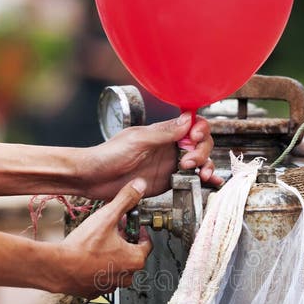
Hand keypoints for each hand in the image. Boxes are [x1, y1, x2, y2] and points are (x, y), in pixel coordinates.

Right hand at [52, 179, 151, 297]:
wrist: (58, 268)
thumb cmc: (82, 248)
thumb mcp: (106, 217)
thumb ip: (125, 200)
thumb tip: (139, 187)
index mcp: (135, 260)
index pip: (146, 243)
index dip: (138, 230)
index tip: (129, 224)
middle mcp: (126, 276)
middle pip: (132, 255)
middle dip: (124, 241)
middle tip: (112, 231)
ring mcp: (111, 286)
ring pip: (117, 267)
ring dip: (111, 255)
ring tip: (98, 243)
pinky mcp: (95, 291)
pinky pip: (102, 277)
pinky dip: (98, 268)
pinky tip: (88, 257)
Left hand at [78, 113, 223, 200]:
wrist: (92, 178)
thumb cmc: (107, 155)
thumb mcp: (137, 141)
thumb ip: (164, 133)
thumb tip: (188, 120)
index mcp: (163, 132)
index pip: (192, 125)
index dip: (199, 130)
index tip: (195, 138)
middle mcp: (169, 147)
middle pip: (200, 144)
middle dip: (201, 152)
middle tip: (188, 163)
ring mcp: (169, 165)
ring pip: (199, 162)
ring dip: (206, 166)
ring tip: (201, 175)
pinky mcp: (168, 182)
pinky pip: (190, 180)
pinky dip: (203, 181)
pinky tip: (211, 183)